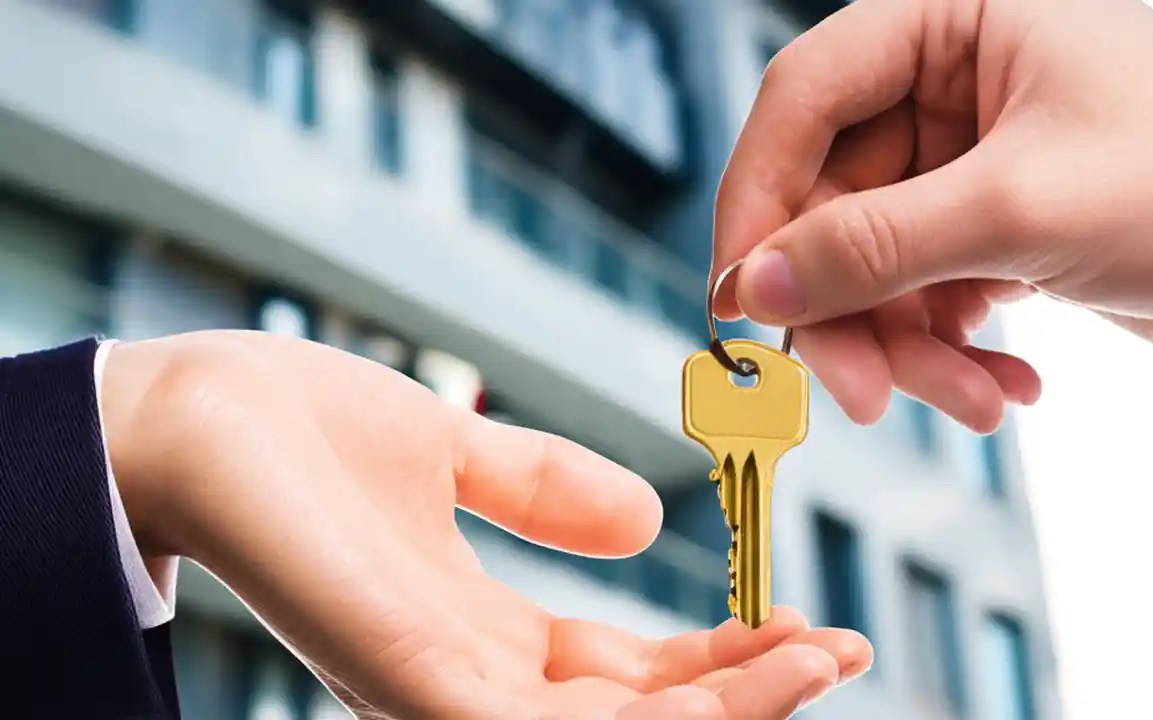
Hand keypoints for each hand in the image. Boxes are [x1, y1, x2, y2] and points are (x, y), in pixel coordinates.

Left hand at [102, 331, 870, 718]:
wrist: (195, 413)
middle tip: (841, 650)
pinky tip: (736, 688)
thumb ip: (544, 488)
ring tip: (815, 662)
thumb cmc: (306, 433)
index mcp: (486, 634)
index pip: (631, 680)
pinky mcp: (417, 690)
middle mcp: (473, 684)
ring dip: (729, 716)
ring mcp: (443, 698)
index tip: (806, 620)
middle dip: (750, 697)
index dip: (725, 662)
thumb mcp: (461, 456)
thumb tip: (648, 516)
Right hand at [713, 0, 1152, 431]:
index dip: (758, 201)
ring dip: (909, 349)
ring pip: (874, 262)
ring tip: (973, 401)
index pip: (805, 97)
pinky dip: (950, 352)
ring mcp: (974, 157)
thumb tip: (753, 286)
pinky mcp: (997, 224)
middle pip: (832, 200)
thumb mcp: (1024, 211)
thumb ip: (872, 246)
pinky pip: (924, 292)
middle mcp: (955, 79)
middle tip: (864, 396)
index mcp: (956, 18)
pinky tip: (1006, 387)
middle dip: (851, 309)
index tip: (740, 302)